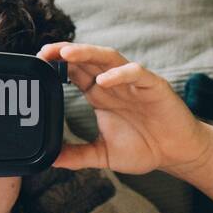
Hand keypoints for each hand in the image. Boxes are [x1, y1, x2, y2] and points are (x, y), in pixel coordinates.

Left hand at [37, 42, 212, 176]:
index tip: (36, 64)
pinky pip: (136, 73)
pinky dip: (120, 74)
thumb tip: (51, 160)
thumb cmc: (144, 148)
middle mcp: (114, 84)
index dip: (56, 65)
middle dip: (65, 53)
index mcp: (100, 95)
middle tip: (43, 51)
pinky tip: (105, 79)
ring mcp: (133, 83)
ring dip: (87, 53)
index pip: (74, 72)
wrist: (177, 154)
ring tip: (67, 54)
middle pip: (86, 60)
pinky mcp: (153, 86)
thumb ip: (78, 155)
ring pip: (108, 59)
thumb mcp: (104, 155)